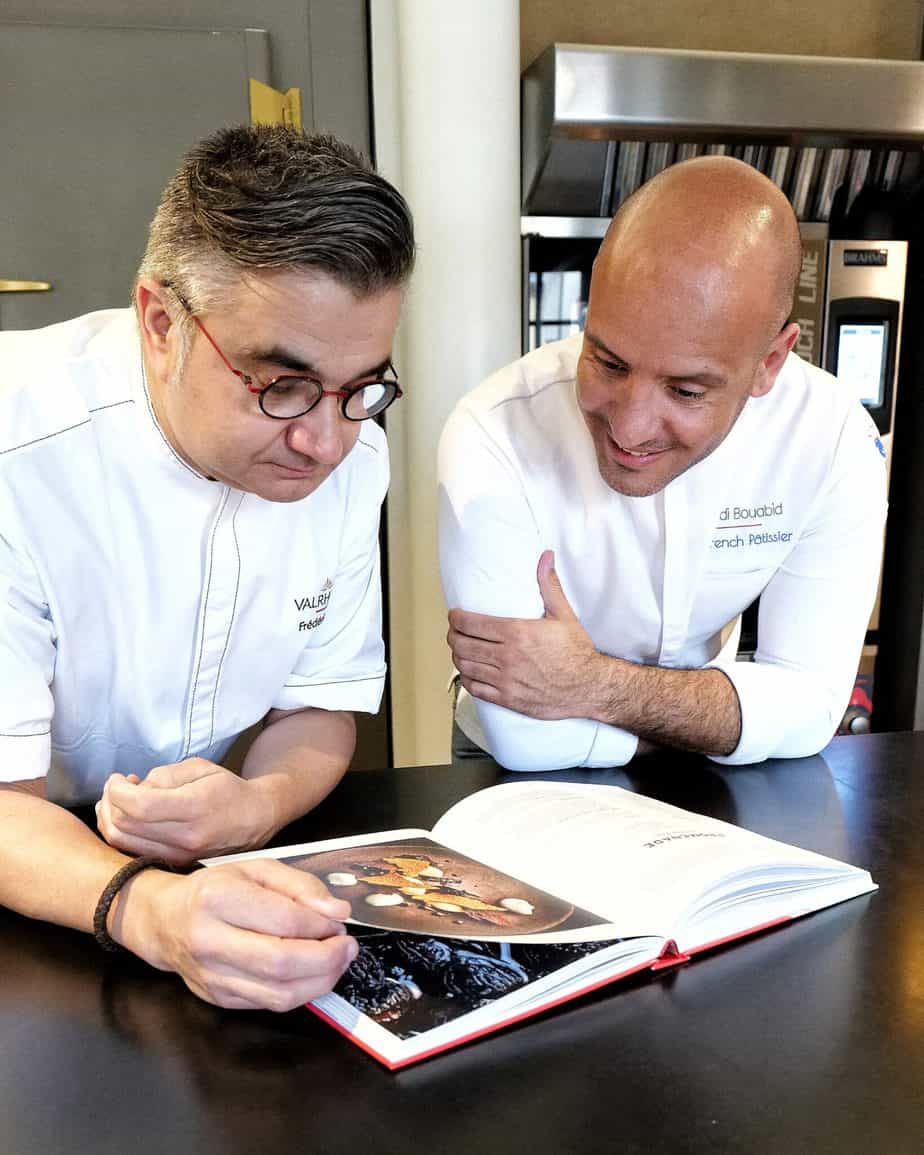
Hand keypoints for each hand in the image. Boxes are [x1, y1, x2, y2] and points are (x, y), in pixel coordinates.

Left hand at [97, 759, 273, 865]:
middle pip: (123, 827)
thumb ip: (164, 775)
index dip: (117, 790)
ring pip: (122, 843)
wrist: (254, 819)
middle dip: (108, 802)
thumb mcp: (199, 768)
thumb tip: (135, 789)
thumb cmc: (227, 789)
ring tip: (118, 801)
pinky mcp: (174, 863)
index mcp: (194, 807)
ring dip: (109, 819)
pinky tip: (129, 817)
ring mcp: (179, 855)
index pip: (139, 806)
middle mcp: (186, 837)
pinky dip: (121, 833)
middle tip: (115, 786)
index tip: (116, 779)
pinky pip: (132, 851)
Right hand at [117, 858, 358, 1011]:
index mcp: (219, 899)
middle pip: (282, 963)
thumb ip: (301, 886)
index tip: (340, 923)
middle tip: (348, 948)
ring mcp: (211, 976)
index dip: (321, 926)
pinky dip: (299, 993)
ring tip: (337, 962)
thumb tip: (338, 913)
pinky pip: (269, 1004)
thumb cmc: (216, 889)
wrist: (164, 921)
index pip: (285, 921)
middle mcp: (210, 941)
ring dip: (320, 981)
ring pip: (279, 994)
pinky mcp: (217, 999)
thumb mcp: (257, 869)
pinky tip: (311, 974)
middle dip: (327, 959)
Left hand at [447, 549, 605, 719]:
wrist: (589, 687)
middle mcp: (507, 656)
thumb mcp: (564, 615)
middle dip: (453, 635)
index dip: (456, 618)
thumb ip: (549, 585)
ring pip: (465, 665)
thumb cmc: (576, 652)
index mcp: (517, 632)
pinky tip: (469, 671)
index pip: (470, 623)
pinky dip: (467, 678)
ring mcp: (506, 680)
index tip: (455, 615)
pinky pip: (475, 688)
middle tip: (454, 631)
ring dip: (457, 656)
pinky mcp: (508, 698)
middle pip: (462, 644)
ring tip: (460, 649)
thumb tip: (546, 557)